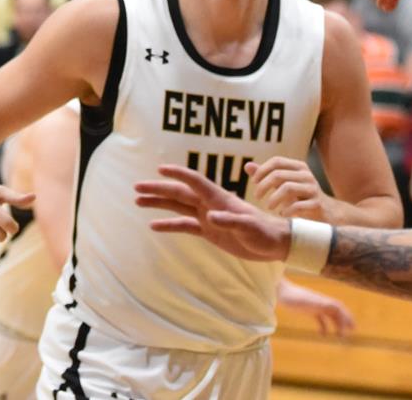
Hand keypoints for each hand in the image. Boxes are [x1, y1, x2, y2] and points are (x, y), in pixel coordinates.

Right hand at [134, 165, 289, 261]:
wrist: (275, 243)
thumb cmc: (265, 232)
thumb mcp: (249, 227)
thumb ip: (230, 221)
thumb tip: (210, 217)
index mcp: (219, 198)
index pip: (195, 181)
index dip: (178, 174)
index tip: (160, 168)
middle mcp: (209, 204)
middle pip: (179, 193)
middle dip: (159, 189)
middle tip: (137, 187)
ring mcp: (207, 217)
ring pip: (178, 207)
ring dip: (159, 204)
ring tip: (138, 201)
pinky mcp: (208, 231)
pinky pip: (184, 226)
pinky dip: (169, 225)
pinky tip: (154, 226)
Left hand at [248, 157, 325, 218]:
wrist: (328, 213)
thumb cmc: (301, 197)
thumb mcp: (284, 184)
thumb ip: (266, 176)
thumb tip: (247, 166)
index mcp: (298, 167)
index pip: (276, 161)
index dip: (262, 170)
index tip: (254, 182)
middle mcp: (307, 175)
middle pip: (278, 175)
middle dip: (263, 186)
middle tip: (257, 197)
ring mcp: (313, 189)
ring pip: (287, 188)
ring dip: (273, 199)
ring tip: (268, 206)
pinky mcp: (317, 204)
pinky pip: (297, 206)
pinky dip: (286, 211)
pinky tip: (282, 214)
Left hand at [276, 279, 356, 337]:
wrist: (279, 291)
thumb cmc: (294, 296)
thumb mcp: (310, 302)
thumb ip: (324, 304)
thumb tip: (338, 307)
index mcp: (323, 300)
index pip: (340, 308)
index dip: (347, 317)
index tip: (352, 328)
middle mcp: (321, 302)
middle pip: (337, 312)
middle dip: (345, 321)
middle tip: (351, 332)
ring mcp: (314, 306)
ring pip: (329, 316)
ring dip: (336, 325)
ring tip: (340, 336)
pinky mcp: (307, 310)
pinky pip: (319, 318)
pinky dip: (323, 326)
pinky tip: (323, 335)